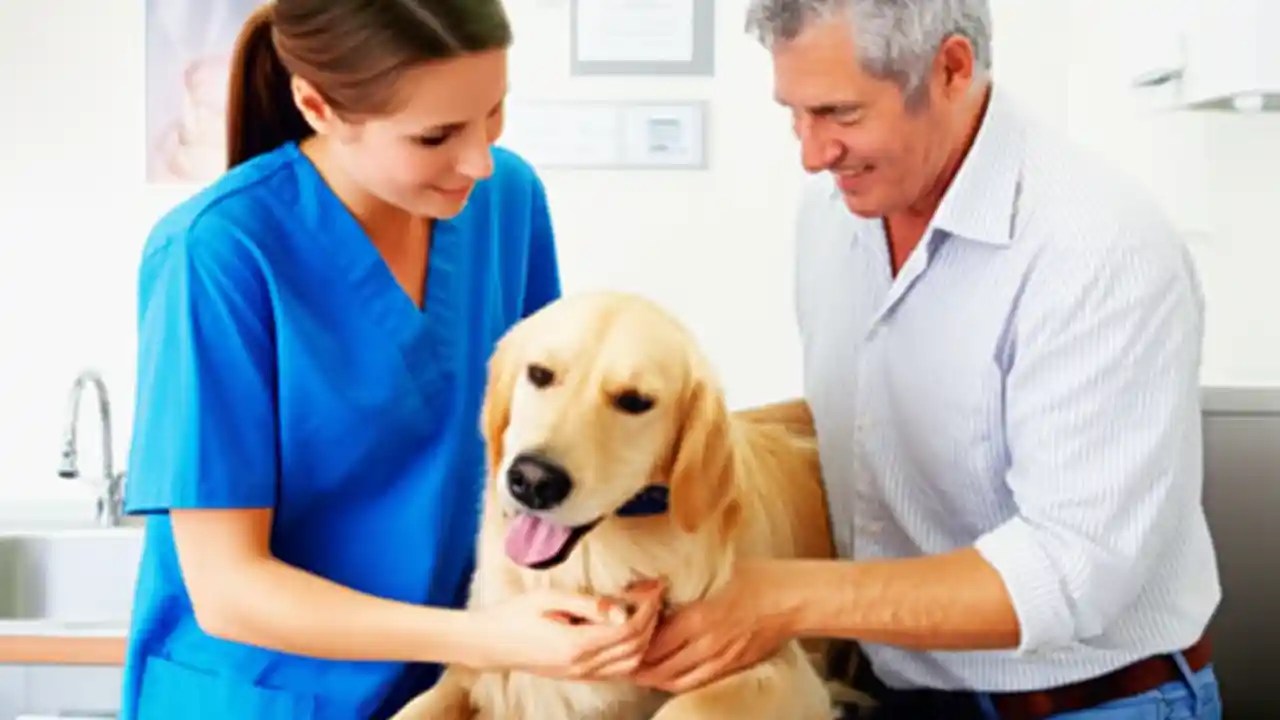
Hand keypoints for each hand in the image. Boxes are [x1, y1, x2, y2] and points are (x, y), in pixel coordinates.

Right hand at [468, 578, 665, 680]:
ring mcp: (580, 675)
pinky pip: (616, 671)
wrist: (491, 643)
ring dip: (645, 638)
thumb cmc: (515, 614)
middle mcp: (582, 665)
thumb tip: (620, 609)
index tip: (653, 589)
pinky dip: (633, 654)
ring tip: (647, 612)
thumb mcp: (550, 598)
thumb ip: (588, 604)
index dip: (647, 609)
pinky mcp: (578, 676)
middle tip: (655, 596)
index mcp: (575, 644)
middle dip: (652, 620)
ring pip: (630, 664)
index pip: (627, 630)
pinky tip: (632, 633)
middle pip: (635, 648)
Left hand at [633, 560, 797, 692]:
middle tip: (621, 661)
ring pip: (676, 681)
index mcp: (698, 618)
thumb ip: (681, 585)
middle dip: (637, 668)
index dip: (633, 645)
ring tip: (639, 672)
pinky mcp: (731, 667)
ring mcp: (720, 660)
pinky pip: (697, 682)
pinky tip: (668, 675)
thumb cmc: (755, 578)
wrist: (792, 599)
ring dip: (654, 679)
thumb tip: (650, 585)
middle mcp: (706, 645)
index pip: (653, 643)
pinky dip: (677, 682)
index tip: (620, 640)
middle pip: (660, 668)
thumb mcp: (711, 573)